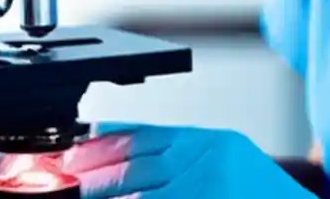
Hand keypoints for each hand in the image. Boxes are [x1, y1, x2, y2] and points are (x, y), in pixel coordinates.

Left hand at [58, 123, 316, 197]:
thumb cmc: (263, 195)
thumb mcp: (224, 159)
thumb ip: (177, 153)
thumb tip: (117, 145)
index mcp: (211, 142)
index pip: (144, 136)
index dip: (102, 146)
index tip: (73, 154)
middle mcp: (208, 163)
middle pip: (134, 169)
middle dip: (94, 178)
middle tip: (66, 181)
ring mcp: (206, 190)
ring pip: (141, 195)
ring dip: (106, 196)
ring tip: (79, 196)